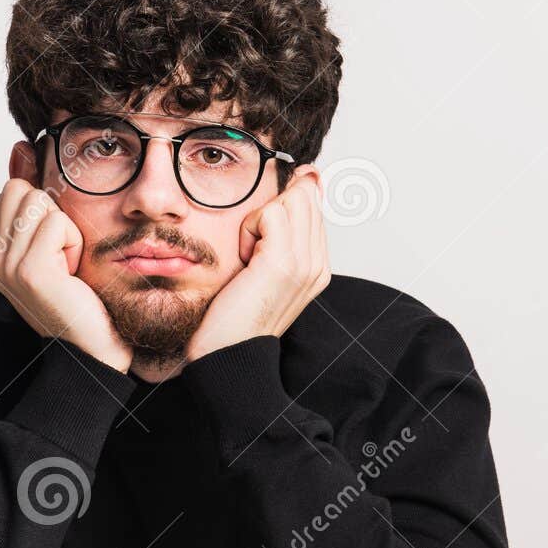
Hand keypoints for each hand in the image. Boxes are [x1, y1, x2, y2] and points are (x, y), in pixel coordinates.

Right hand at [0, 179, 132, 372]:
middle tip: (64, 257)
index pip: (13, 190)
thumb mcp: (58, 243)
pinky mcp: (29, 272)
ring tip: (69, 266)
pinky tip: (73, 274)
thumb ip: (37, 201)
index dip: (44, 206)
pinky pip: (58, 223)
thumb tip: (21, 149)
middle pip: (21, 189)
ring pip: (40, 202)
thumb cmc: (85, 299)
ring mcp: (7, 267)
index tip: (59, 244)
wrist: (96, 351)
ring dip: (67, 229)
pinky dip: (75, 243)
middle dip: (53, 213)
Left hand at [185, 168, 330, 362]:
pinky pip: (271, 213)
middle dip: (273, 209)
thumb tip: (285, 194)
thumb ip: (279, 237)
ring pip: (291, 200)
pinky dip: (250, 228)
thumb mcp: (264, 271)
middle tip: (255, 248)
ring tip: (250, 255)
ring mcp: (305, 262)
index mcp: (318, 267)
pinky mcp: (284, 261)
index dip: (284, 207)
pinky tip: (245, 257)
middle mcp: (318, 264)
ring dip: (260, 220)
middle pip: (306, 197)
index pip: (313, 206)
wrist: (229, 353)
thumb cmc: (236, 315)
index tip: (262, 232)